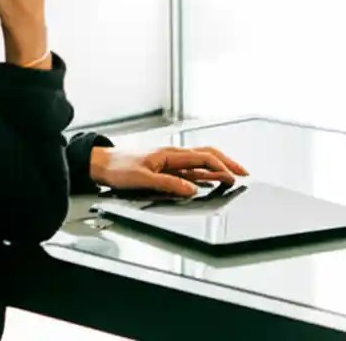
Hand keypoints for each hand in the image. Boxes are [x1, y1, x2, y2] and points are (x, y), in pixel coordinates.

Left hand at [89, 146, 248, 196]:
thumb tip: (192, 190)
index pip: (203, 159)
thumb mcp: (143, 179)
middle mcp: (174, 155)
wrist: (102, 163)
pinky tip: (210, 178)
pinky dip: (206, 171)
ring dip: (219, 166)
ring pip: (202, 160)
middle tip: (243, 173)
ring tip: (233, 175)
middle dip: (227, 163)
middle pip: (208, 154)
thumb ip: (169, 184)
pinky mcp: (166, 167)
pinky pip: (191, 167)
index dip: (221, 168)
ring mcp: (171, 160)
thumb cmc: (119, 168)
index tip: (233, 178)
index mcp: (171, 154)